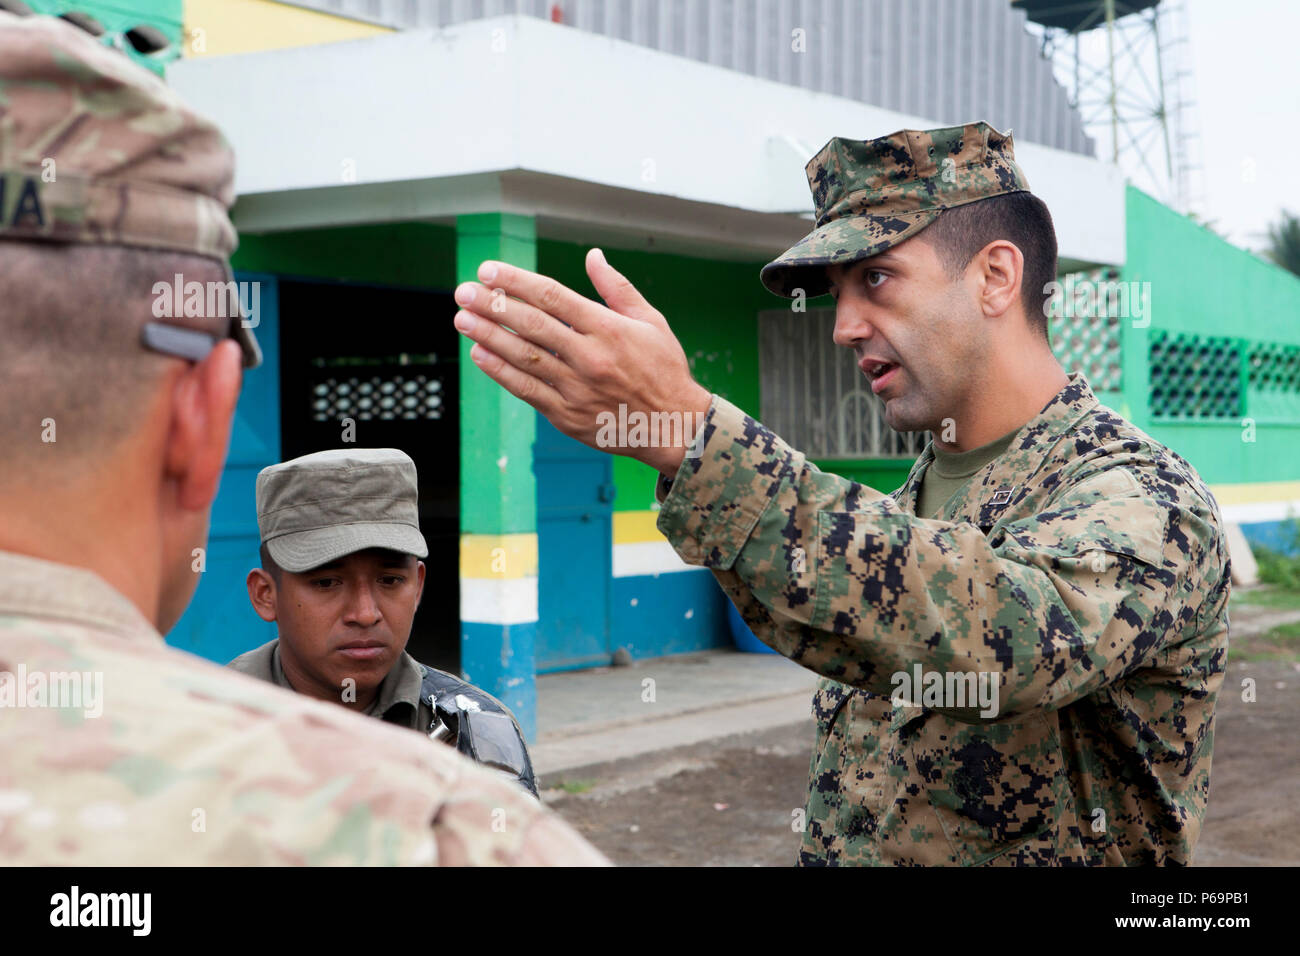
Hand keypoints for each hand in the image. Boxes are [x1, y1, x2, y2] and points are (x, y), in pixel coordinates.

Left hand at [452, 248, 711, 475]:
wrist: (674, 428)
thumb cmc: (664, 371)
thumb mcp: (651, 322)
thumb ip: (617, 288)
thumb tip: (592, 255)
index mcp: (609, 328)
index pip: (553, 296)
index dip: (516, 281)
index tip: (489, 270)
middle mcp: (590, 357)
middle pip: (531, 324)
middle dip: (493, 305)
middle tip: (464, 291)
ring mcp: (577, 388)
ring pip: (524, 357)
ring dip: (488, 336)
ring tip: (462, 319)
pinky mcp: (567, 416)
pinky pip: (526, 390)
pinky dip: (500, 372)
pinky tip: (479, 354)